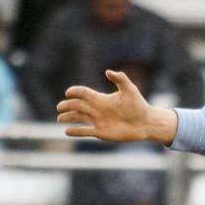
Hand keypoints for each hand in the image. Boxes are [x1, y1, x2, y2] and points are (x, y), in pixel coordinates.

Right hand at [57, 70, 177, 142]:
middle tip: (59, 106)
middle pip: (78, 106)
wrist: (145, 123)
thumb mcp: (129, 89)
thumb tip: (107, 72)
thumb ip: (119, 79)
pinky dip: (76, 132)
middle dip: (68, 106)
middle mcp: (98, 109)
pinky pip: (86, 132)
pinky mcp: (102, 133)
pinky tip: (67, 132)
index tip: (68, 92)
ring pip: (80, 118)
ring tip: (59, 118)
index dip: (75, 92)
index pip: (84, 93)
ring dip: (69, 118)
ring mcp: (99, 121)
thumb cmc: (138, 105)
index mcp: (102, 99)